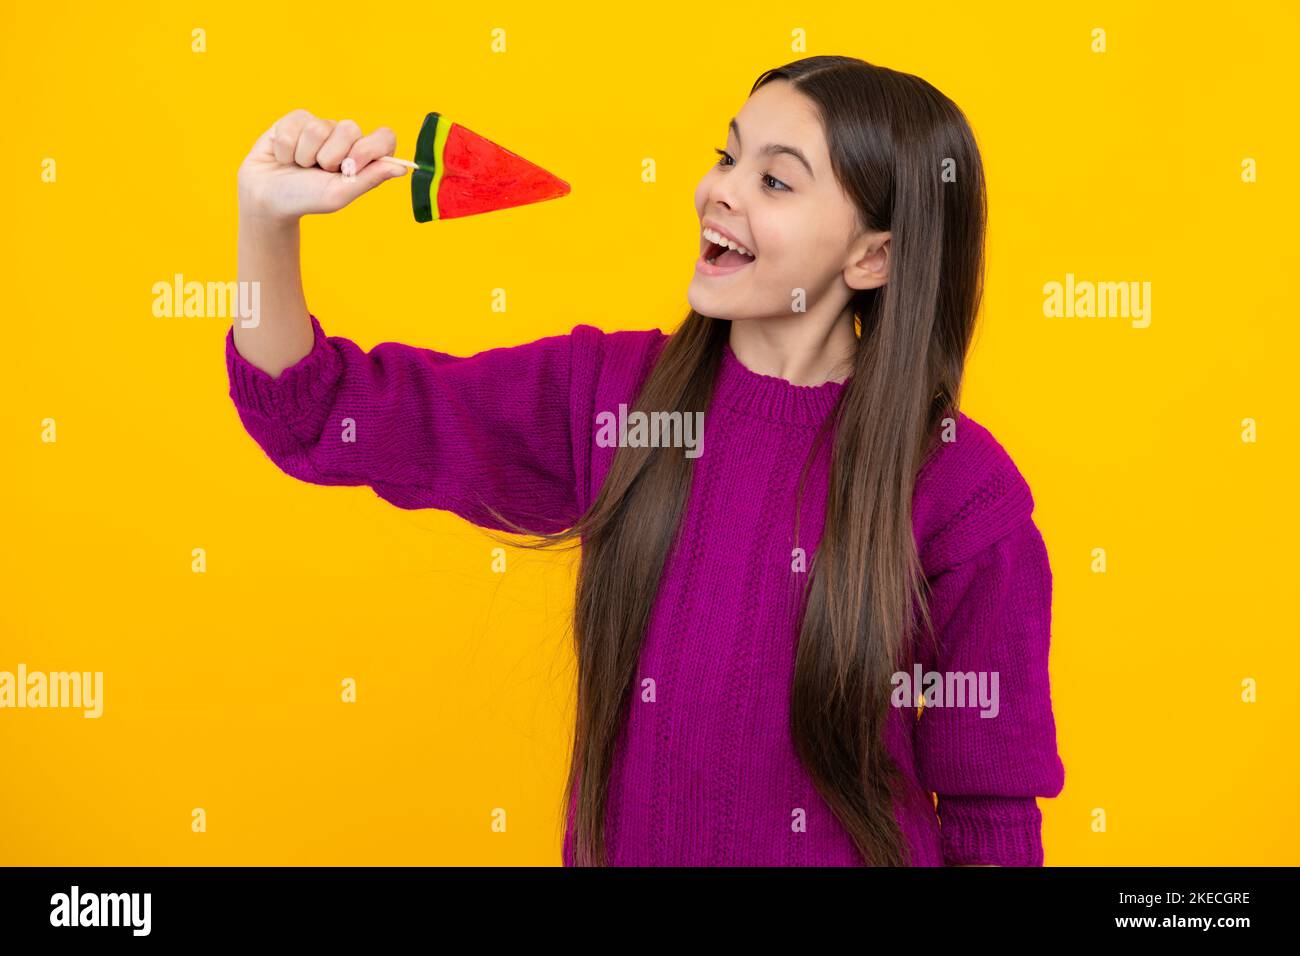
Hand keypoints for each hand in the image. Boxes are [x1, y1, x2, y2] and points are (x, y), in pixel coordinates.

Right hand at [237, 109, 407, 222]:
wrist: (267, 197)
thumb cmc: (307, 198)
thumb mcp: (339, 194)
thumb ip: (370, 178)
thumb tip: (402, 169)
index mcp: (363, 157)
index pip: (384, 137)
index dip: (370, 148)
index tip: (351, 166)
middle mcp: (345, 138)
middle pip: (350, 128)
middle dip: (330, 156)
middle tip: (318, 172)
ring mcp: (321, 126)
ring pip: (318, 128)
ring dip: (304, 155)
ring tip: (299, 167)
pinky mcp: (295, 120)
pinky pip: (294, 126)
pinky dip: (286, 149)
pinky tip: (284, 157)